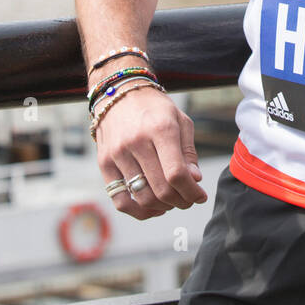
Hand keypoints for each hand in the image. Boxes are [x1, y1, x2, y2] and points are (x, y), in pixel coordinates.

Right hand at [95, 87, 208, 219]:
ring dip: (163, 207)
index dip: (192, 191)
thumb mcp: (180, 121)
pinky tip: (153, 208)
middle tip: (188, 200)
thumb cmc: (155, 108)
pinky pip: (120, 199)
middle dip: (181, 201)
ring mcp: (118, 154)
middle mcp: (137, 142)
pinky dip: (138, 211)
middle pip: (161, 189)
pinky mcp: (104, 163)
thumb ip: (188, 152)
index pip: (176, 173)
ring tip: (172, 201)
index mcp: (160, 129)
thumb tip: (194, 180)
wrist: (118, 93)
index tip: (200, 196)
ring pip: (143, 197)